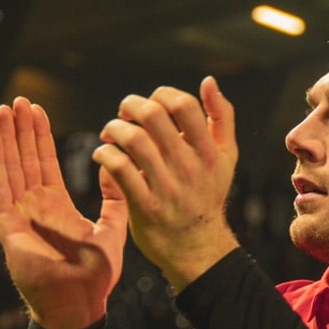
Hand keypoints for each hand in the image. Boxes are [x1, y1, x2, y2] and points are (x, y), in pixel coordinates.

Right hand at [0, 97, 127, 328]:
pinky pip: (0, 191)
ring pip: (10, 169)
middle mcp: (34, 208)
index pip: (44, 163)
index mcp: (56, 207)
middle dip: (21, 130)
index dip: (40, 136)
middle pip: (24, 160)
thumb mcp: (113, 229)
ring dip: (6, 140)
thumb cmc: (96, 276)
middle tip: (17, 100)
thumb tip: (116, 166)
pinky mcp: (10, 229)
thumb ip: (115, 199)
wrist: (81, 305)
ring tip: (3, 110)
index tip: (37, 109)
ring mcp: (19, 217)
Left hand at [94, 78, 240, 292]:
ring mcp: (166, 186)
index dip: (161, 94)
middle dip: (131, 106)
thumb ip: (222, 117)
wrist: (197, 246)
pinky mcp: (144, 205)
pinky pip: (118, 169)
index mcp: (208, 151)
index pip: (183, 105)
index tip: (151, 104)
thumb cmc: (207, 194)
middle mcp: (188, 166)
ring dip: (114, 129)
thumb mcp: (225, 156)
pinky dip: (104, 156)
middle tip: (124, 114)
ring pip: (133, 140)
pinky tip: (103, 156)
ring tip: (110, 134)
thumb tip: (208, 82)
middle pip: (153, 116)